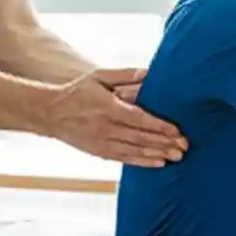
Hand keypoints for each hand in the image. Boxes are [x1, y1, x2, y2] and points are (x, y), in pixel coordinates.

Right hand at [45, 68, 188, 167]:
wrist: (50, 114)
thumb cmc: (77, 92)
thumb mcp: (98, 76)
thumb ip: (124, 75)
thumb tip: (149, 73)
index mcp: (107, 106)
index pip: (138, 118)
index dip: (159, 126)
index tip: (177, 130)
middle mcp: (105, 127)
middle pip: (140, 137)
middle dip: (164, 143)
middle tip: (185, 147)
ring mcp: (102, 142)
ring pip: (134, 150)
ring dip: (157, 154)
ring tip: (177, 157)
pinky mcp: (100, 152)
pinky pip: (125, 159)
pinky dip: (142, 162)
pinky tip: (158, 163)